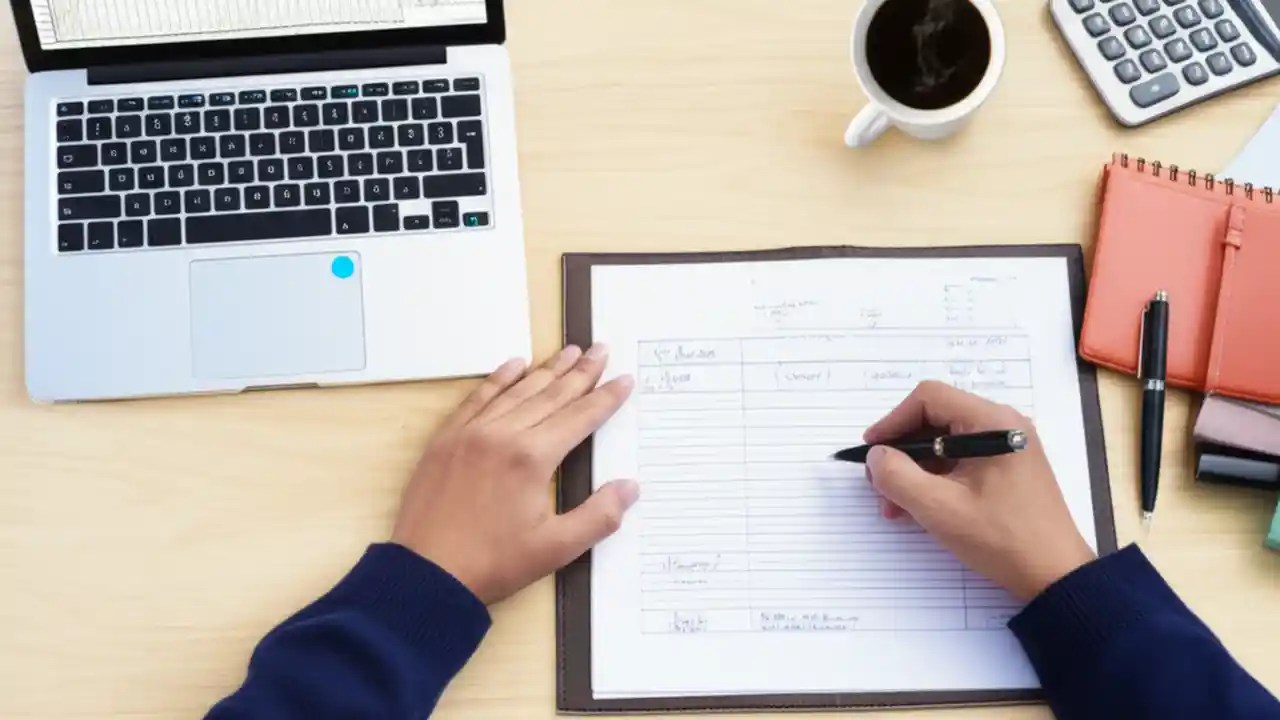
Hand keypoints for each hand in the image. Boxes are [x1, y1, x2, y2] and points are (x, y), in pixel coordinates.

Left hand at [392, 345, 638, 604]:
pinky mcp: (447, 439)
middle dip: (581, 372)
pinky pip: (478, 398)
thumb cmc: (493, 563)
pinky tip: (514, 365)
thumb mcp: (556, 548)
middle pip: (551, 395)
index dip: (605, 398)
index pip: (580, 418)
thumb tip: (630, 487)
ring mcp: (471, 433)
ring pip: (517, 391)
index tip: (623, 380)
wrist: (427, 574)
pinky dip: (499, 379)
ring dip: (546, 369)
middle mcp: (503, 434)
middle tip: (601, 350)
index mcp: (533, 458)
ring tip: (569, 351)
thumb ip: (599, 516)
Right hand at [862, 381, 1095, 601]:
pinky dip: (935, 477)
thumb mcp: (939, 508)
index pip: (929, 399)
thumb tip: (876, 456)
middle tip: (878, 482)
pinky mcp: (1008, 468)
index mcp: (992, 422)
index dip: (892, 421)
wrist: (1054, 575)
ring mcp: (1008, 446)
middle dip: (901, 450)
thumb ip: (897, 476)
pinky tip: (918, 506)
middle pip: (936, 419)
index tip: (871, 451)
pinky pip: (961, 460)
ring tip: (894, 504)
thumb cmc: (1001, 539)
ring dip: (915, 469)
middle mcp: (1003, 425)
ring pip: (945, 442)